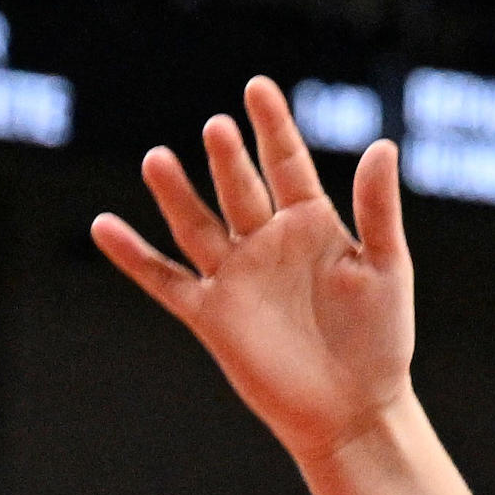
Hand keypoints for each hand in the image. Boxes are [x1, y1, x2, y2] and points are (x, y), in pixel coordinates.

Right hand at [93, 78, 417, 465]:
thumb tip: (382, 144)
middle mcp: (268, 242)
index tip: (256, 86)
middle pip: (239, 189)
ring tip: (158, 158)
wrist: (355, 408)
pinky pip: (165, 279)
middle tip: (217, 127)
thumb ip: (378, 208)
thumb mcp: (389, 268)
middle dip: (228, 160)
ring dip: (176, 194)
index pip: (287, 163)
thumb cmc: (382, 339)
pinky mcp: (211, 314)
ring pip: (198, 224)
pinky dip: (134, 256)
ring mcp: (236, 276)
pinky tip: (105, 227)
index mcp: (314, 224)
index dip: (273, 126)